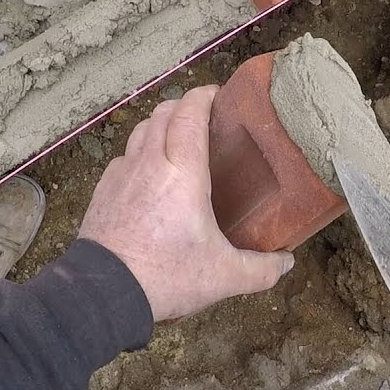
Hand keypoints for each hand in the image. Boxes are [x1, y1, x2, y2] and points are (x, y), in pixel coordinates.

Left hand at [80, 86, 294, 320]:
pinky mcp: (102, 192)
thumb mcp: (224, 276)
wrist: (105, 294)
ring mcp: (121, 175)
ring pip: (139, 132)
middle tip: (202, 118)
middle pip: (162, 114)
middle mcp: (150, 163)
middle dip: (182, 107)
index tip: (217, 95)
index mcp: (183, 172)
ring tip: (174, 142)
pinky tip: (147, 177)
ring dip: (158, 127)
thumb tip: (287, 262)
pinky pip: (123, 159)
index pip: (190, 114)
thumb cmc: (166, 276)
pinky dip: (138, 155)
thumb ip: (260, 268)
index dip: (203, 96)